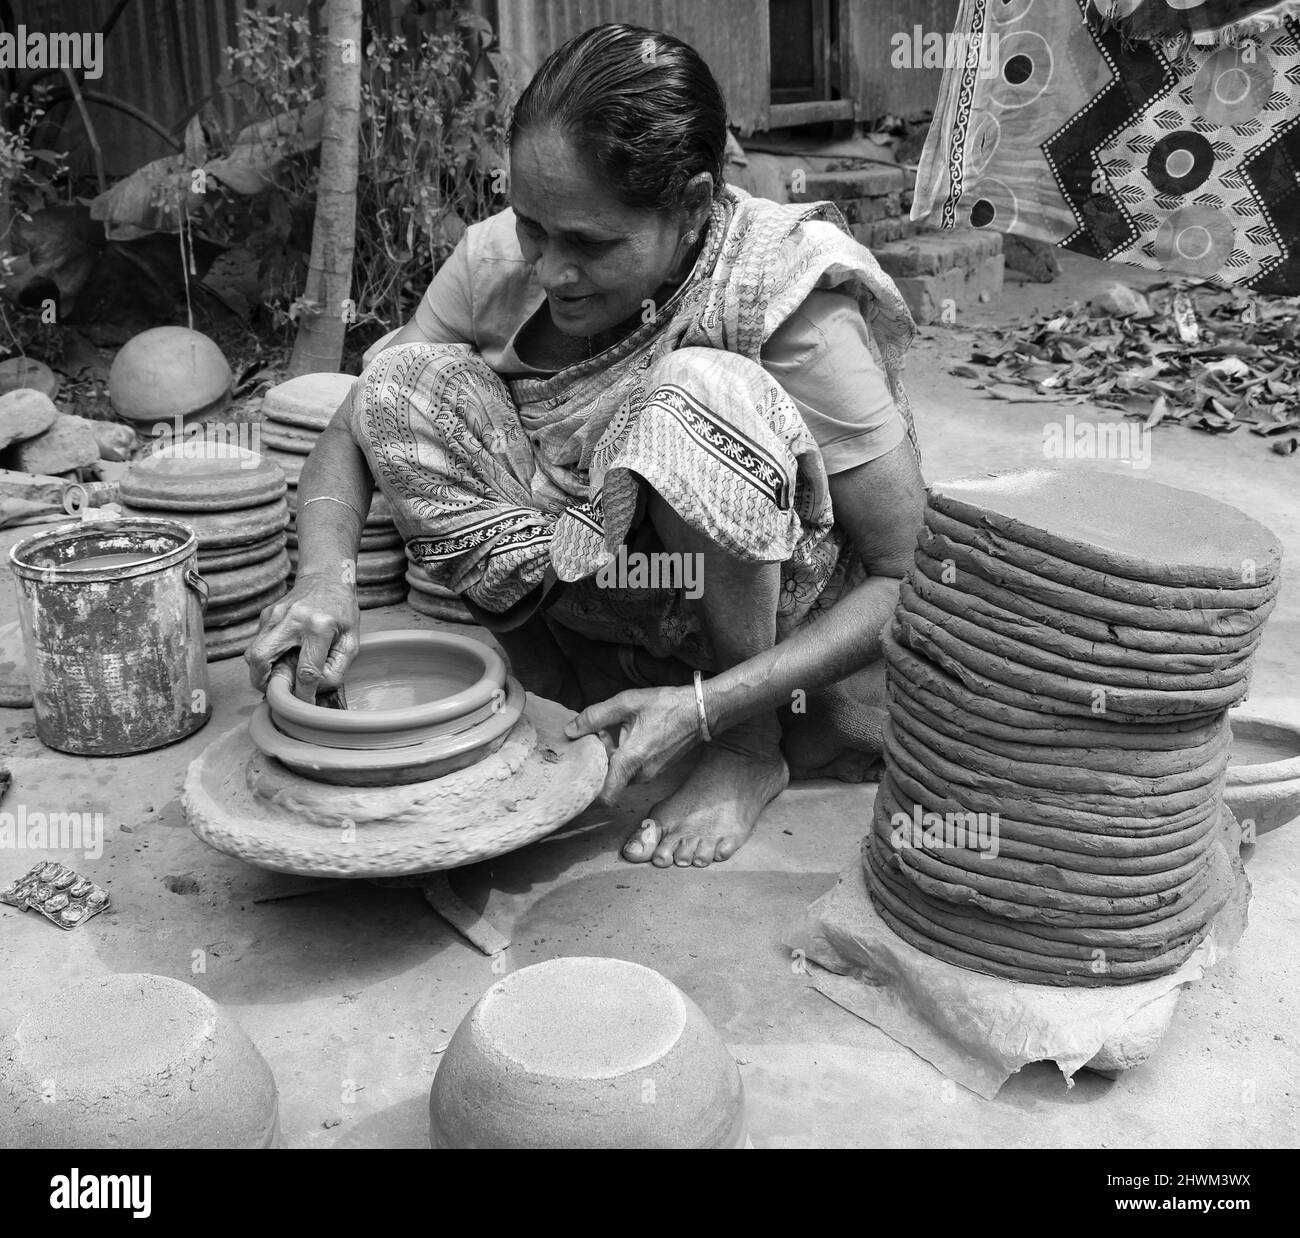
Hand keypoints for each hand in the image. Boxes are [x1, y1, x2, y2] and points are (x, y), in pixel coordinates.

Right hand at [245, 568, 359, 699]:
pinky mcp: (265, 615)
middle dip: (263, 683)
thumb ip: (336, 668)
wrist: (326, 578)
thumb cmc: (342, 612)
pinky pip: (257, 643)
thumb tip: (315, 690)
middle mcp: (290, 619)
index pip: (305, 670)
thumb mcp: (351, 640)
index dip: (304, 694)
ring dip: (261, 672)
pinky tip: (280, 657)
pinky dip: (265, 657)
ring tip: (279, 675)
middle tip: (276, 691)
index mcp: (318, 627)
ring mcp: (273, 616)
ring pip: (251, 653)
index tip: (304, 704)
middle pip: (259, 659)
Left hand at [564, 685, 701, 802]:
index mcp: (631, 760)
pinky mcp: (657, 769)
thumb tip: (570, 730)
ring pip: (621, 776)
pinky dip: (625, 759)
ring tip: (611, 734)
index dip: (589, 790)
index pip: (605, 796)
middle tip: (596, 741)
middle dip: (599, 766)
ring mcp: (651, 773)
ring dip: (612, 761)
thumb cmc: (666, 705)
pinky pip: (633, 771)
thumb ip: (595, 716)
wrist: (701, 711)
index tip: (582, 770)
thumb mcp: (627, 703)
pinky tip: (626, 736)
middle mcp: (641, 773)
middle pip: (610, 783)